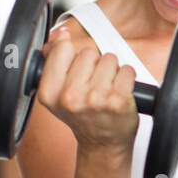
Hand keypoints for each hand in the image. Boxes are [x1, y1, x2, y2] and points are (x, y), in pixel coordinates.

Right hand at [36, 26, 139, 154]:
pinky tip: (119, 93)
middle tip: (93, 86)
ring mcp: (94, 99)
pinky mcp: (117, 101)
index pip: (62, 49)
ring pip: (109, 59)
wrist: (102, 144)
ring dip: (112, 71)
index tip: (76, 70)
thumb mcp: (58, 93)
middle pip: (88, 52)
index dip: (72, 56)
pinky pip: (127, 70)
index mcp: (49, 93)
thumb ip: (55, 62)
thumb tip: (61, 34)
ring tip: (107, 90)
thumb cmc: (83, 116)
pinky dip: (127, 79)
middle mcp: (70, 97)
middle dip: (94, 65)